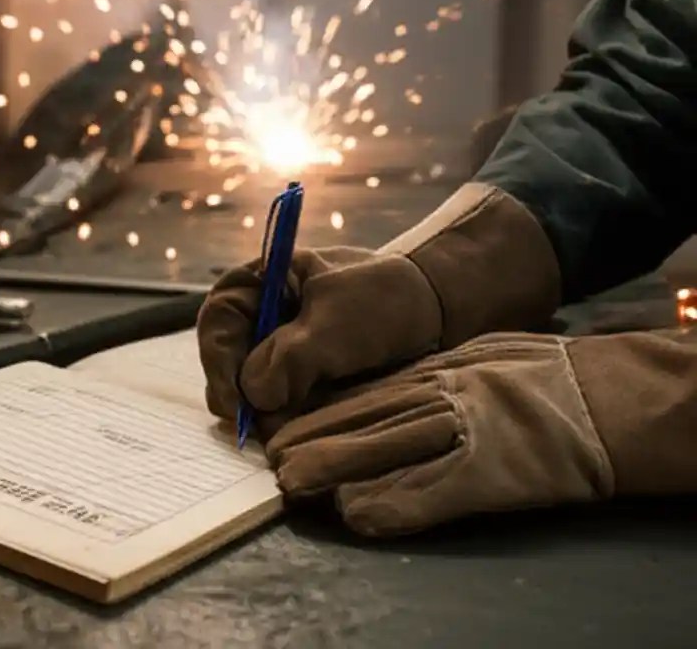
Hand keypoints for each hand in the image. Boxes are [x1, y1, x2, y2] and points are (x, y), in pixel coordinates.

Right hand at [197, 247, 441, 424]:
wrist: (436, 312)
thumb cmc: (386, 300)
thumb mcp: (338, 322)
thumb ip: (292, 357)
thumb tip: (255, 396)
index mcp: (261, 283)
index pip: (219, 319)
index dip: (218, 359)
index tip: (233, 397)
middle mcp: (261, 319)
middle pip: (226, 359)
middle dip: (236, 392)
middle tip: (251, 426)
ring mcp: (278, 351)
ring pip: (248, 388)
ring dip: (260, 411)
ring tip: (279, 431)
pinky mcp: (298, 381)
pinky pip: (275, 405)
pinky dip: (280, 420)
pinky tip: (294, 431)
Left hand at [266, 330, 696, 535]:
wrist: (601, 401)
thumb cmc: (535, 381)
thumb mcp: (469, 362)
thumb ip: (421, 377)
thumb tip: (364, 397)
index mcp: (432, 371)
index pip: (357, 391)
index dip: (315, 412)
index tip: (282, 427)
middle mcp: (437, 397)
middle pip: (355, 417)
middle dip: (308, 440)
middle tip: (273, 459)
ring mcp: (460, 435)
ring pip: (376, 449)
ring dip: (329, 469)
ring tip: (291, 483)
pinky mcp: (484, 477)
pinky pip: (423, 495)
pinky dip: (385, 506)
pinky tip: (353, 514)